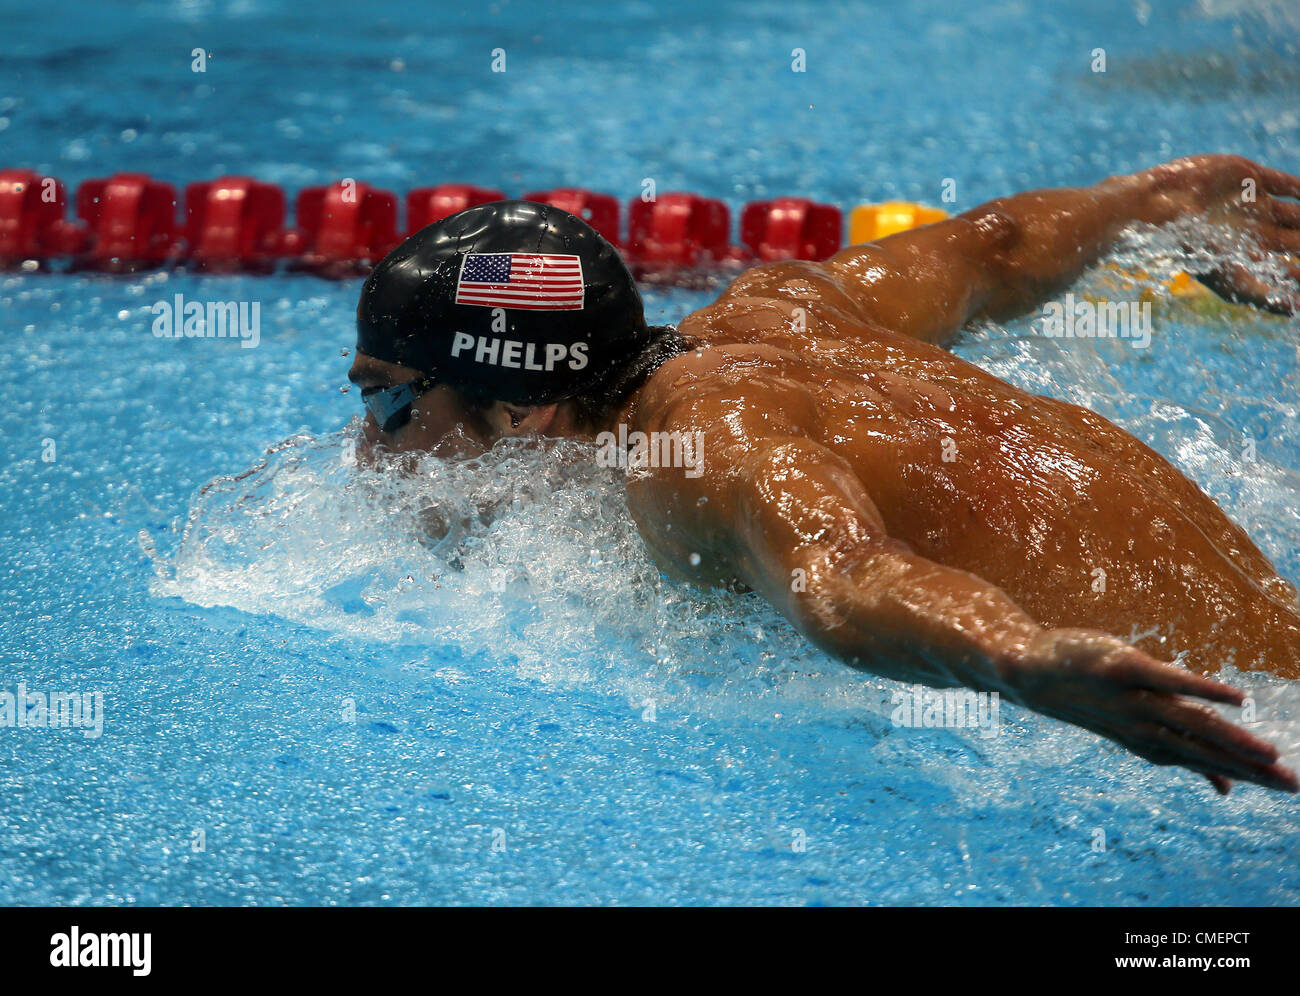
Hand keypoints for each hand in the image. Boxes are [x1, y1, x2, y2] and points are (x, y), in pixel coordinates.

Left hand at [1009, 627, 1296, 794]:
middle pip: (1203, 751)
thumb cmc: (1087, 697)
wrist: (1025, 672)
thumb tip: (1224, 789)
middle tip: (1293, 787)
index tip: (1287, 790)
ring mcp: (1131, 699)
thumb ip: (1181, 754)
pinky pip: (1168, 680)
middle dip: (1249, 770)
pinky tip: (1237, 699)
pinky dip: (1203, 689)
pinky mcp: (1121, 668)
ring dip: (1232, 740)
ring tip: (1272, 756)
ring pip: (1190, 723)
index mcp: (1149, 743)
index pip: (1204, 763)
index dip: (1245, 778)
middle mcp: (1143, 727)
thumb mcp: (1134, 730)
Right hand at [1142, 154, 1299, 313]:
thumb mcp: (1232, 279)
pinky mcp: (1250, 178)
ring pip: (1299, 213)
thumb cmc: (1194, 249)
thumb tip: (1293, 312)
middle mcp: (1256, 232)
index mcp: (1252, 257)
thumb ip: (1266, 296)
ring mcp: (1254, 205)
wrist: (1163, 208)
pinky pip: (1288, 184)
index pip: (1294, 267)